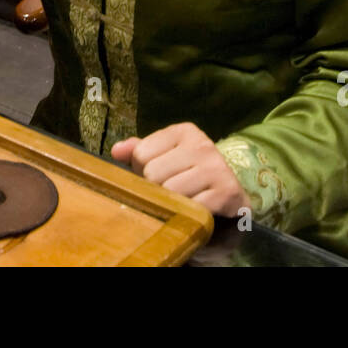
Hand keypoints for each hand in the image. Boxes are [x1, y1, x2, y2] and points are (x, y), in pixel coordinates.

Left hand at [111, 122, 250, 216]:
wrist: (231, 194)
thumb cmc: (190, 173)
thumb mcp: (166, 156)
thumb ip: (140, 151)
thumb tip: (116, 151)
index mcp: (184, 131)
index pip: (141, 153)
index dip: (141, 171)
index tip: (157, 177)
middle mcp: (201, 145)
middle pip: (152, 173)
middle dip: (155, 189)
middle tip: (168, 194)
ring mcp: (216, 167)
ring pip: (170, 192)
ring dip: (171, 204)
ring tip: (181, 203)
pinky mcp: (227, 191)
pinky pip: (191, 209)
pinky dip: (189, 216)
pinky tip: (195, 212)